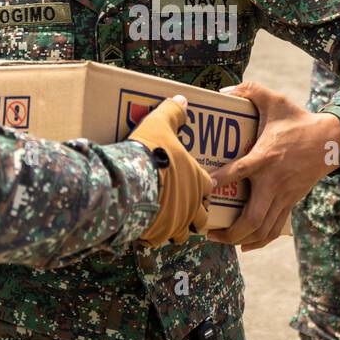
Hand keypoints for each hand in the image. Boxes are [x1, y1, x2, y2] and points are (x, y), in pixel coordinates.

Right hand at [127, 96, 212, 247]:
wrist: (130, 179)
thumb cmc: (150, 152)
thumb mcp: (160, 124)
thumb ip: (172, 113)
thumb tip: (181, 100)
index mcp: (198, 180)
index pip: (209, 187)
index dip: (202, 186)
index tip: (196, 184)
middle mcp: (193, 204)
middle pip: (201, 216)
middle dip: (194, 213)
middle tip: (183, 206)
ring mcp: (176, 222)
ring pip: (182, 233)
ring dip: (176, 228)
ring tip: (165, 222)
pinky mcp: (158, 233)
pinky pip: (158, 239)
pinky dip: (153, 235)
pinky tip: (145, 228)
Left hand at [207, 82, 339, 251]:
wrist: (330, 140)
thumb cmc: (297, 120)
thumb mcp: (274, 99)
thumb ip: (249, 90)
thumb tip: (223, 90)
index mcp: (266, 156)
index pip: (240, 171)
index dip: (219, 180)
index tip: (202, 188)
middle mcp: (274, 181)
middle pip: (252, 218)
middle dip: (229, 231)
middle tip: (207, 230)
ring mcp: (284, 195)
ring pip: (263, 229)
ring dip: (240, 239)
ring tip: (220, 239)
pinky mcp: (291, 202)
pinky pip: (275, 228)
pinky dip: (260, 241)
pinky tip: (245, 245)